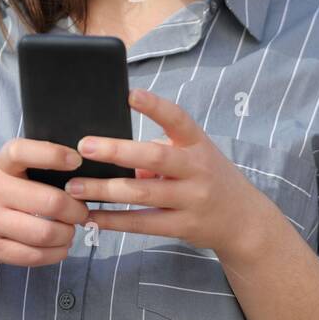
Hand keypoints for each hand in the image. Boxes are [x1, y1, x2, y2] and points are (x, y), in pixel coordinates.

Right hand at [0, 139, 90, 267]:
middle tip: (81, 213)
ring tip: (70, 232)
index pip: (24, 151)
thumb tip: (79, 176)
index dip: (54, 155)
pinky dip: (55, 254)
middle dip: (76, 210)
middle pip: (50, 201)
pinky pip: (33, 256)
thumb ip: (30, 169)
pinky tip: (59, 248)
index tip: (76, 162)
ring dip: (67, 235)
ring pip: (45, 232)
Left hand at [64, 88, 270, 258]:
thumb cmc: (208, 178)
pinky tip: (91, 216)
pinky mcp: (183, 227)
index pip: (177, 119)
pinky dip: (114, 220)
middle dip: (116, 151)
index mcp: (198, 144)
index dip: (154, 106)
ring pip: (142, 194)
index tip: (129, 93)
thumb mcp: (193, 157)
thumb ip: (158, 153)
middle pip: (154, 158)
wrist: (244, 220)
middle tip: (83, 146)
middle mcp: (197, 169)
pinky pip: (143, 223)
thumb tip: (116, 158)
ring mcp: (192, 200)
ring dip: (105, 189)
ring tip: (74, 186)